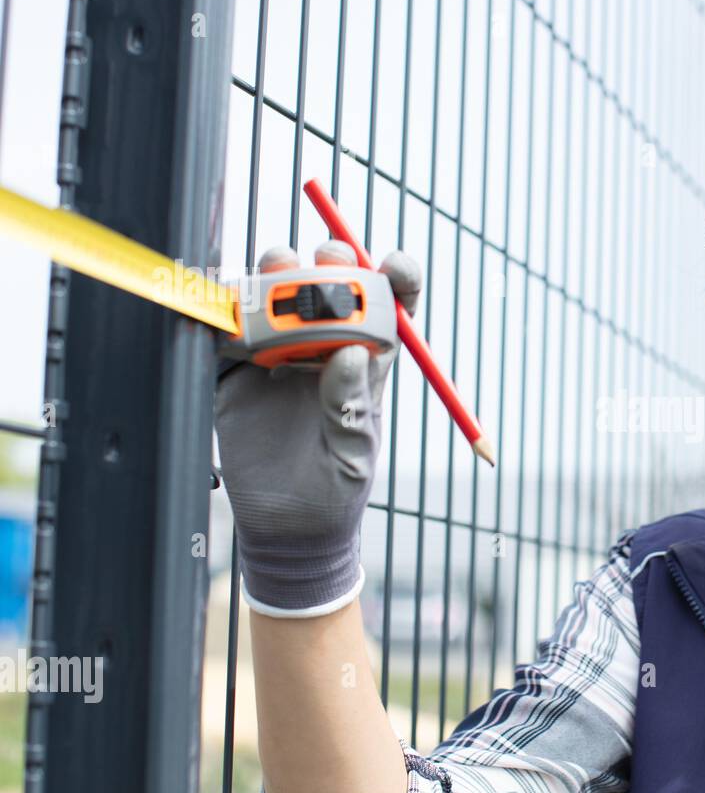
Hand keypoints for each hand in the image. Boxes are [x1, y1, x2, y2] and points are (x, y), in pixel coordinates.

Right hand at [214, 240, 420, 616]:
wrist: (285, 529)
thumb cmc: (335, 493)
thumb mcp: (352, 456)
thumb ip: (350, 407)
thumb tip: (352, 354)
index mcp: (368, 363)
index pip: (391, 306)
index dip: (395, 276)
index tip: (392, 266)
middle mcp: (325, 347)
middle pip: (330, 283)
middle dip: (330, 263)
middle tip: (323, 267)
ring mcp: (279, 353)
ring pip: (277, 293)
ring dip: (275, 274)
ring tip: (272, 280)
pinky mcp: (234, 370)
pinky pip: (226, 328)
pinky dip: (221, 308)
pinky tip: (222, 303)